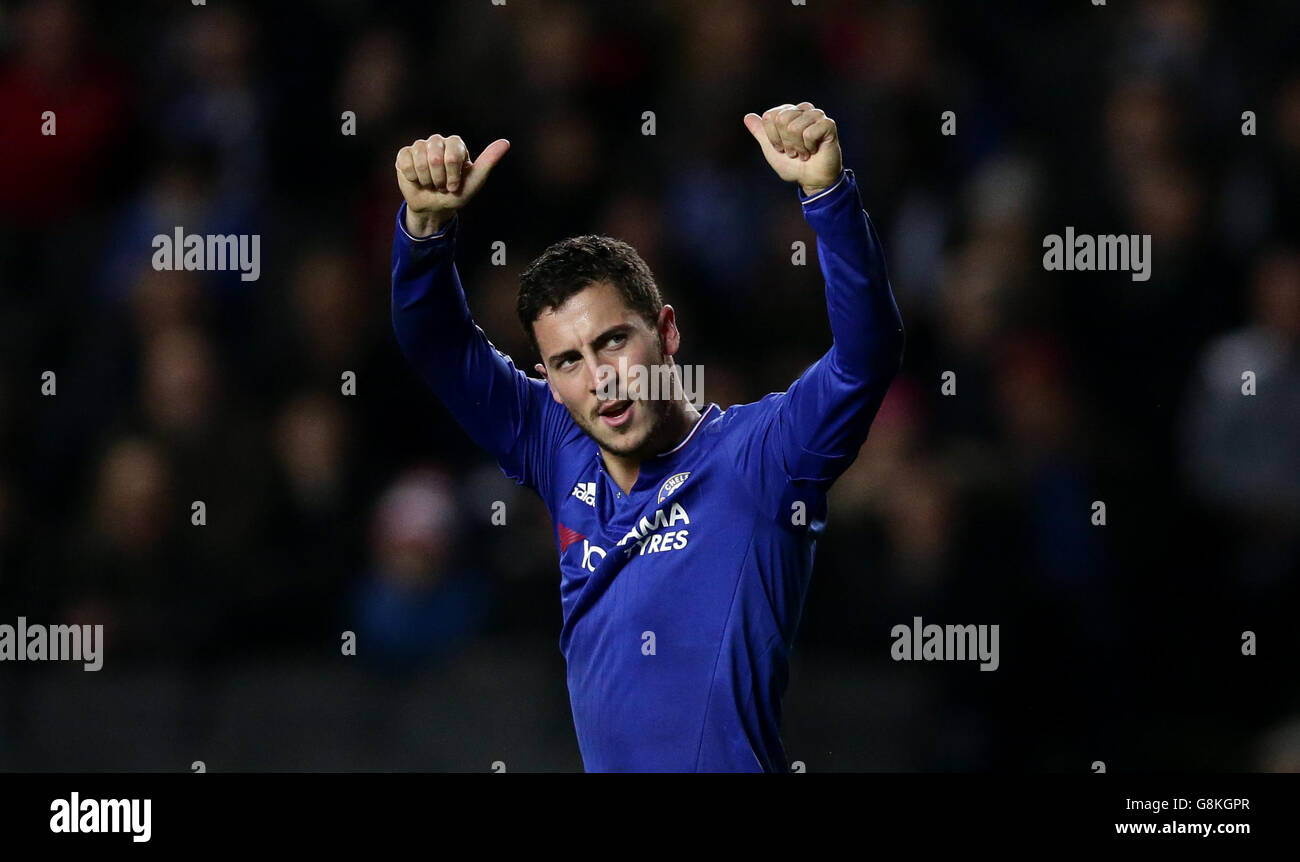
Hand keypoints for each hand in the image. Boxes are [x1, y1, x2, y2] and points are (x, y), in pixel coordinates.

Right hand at [395, 134, 509, 234]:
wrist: (435, 208)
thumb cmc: (457, 193)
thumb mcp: (475, 181)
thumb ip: (488, 161)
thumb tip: (505, 142)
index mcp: (455, 144)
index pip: (452, 155)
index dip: (452, 175)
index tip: (454, 186)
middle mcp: (437, 141)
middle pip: (434, 157)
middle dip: (439, 179)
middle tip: (442, 186)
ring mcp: (420, 146)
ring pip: (419, 159)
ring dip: (426, 180)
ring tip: (431, 184)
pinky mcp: (404, 154)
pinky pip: (405, 162)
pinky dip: (413, 177)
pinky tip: (418, 180)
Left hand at [743, 103, 841, 195]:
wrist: (812, 180)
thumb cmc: (793, 164)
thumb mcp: (771, 149)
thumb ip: (760, 132)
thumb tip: (747, 116)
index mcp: (789, 112)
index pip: (770, 117)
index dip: (773, 137)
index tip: (782, 147)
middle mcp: (803, 109)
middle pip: (782, 119)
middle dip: (786, 142)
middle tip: (795, 151)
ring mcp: (817, 115)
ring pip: (794, 127)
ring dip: (797, 147)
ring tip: (804, 152)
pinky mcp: (828, 124)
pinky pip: (809, 133)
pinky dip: (809, 147)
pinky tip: (815, 150)